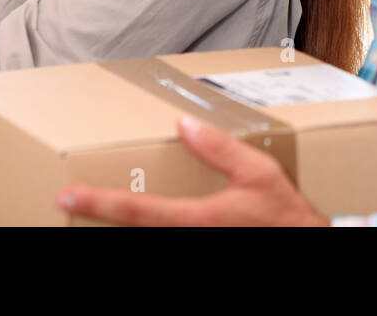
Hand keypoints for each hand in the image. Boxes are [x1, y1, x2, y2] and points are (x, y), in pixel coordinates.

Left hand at [56, 114, 329, 225]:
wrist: (310, 247)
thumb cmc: (286, 217)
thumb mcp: (259, 173)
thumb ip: (220, 148)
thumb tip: (185, 124)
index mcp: (197, 219)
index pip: (135, 210)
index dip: (97, 202)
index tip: (67, 194)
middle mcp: (187, 242)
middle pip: (130, 231)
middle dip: (100, 214)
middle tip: (71, 199)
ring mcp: (193, 252)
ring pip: (146, 240)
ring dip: (123, 225)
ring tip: (100, 207)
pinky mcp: (201, 252)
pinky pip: (167, 241)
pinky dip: (149, 230)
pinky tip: (138, 221)